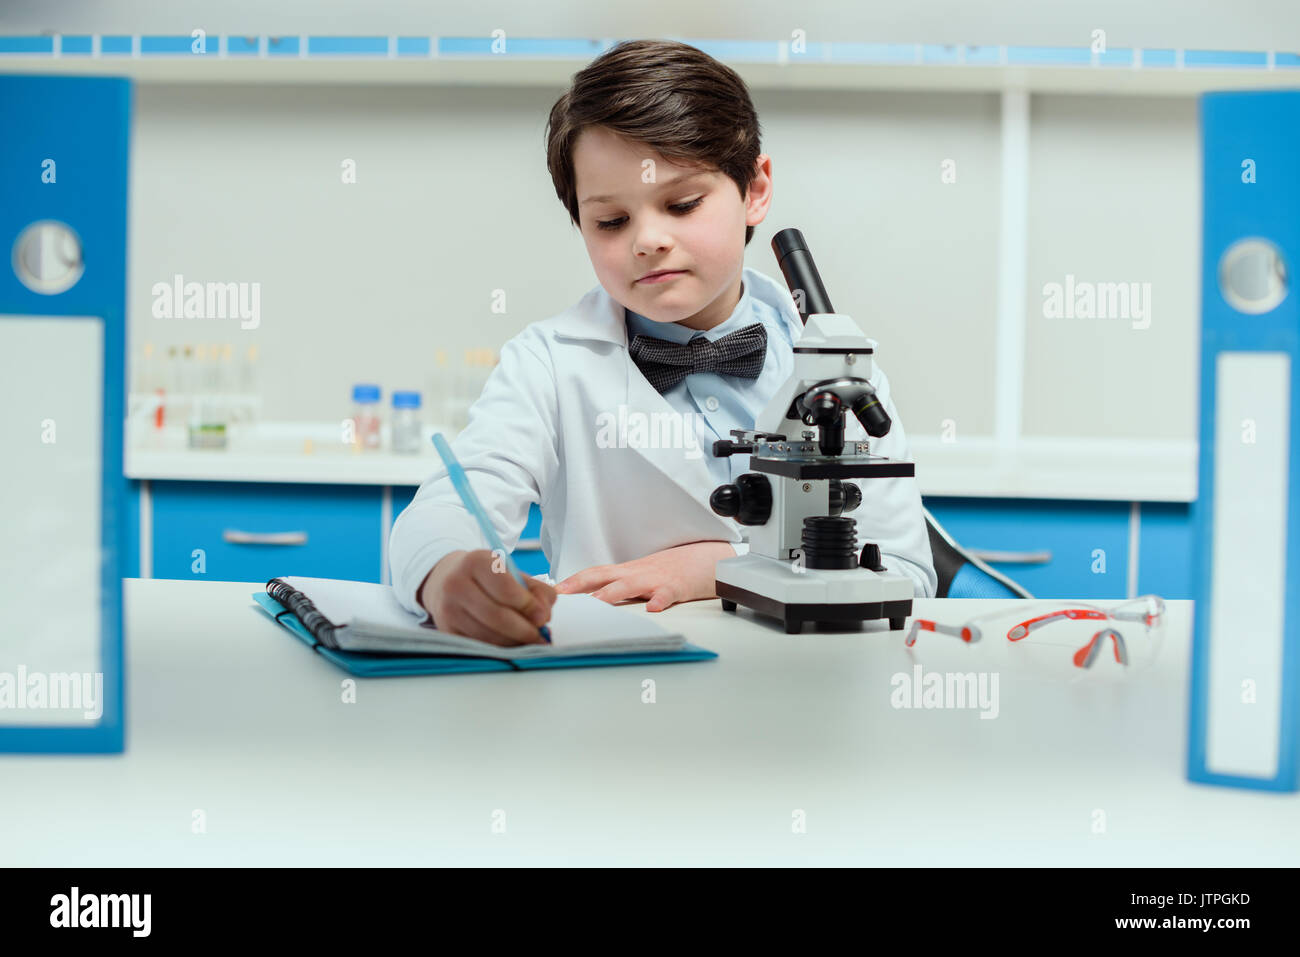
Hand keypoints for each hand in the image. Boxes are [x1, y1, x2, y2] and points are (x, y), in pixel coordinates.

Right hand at [418, 549, 556, 645]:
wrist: (446, 580)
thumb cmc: (487, 577)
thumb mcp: (512, 572)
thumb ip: (537, 590)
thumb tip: (544, 616)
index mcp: (477, 562)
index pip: (505, 588)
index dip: (528, 606)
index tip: (543, 617)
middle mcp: (457, 584)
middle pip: (497, 616)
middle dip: (524, 630)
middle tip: (540, 636)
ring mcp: (448, 608)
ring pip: (488, 635)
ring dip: (514, 642)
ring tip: (528, 640)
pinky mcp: (446, 629)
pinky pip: (478, 645)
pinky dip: (499, 648)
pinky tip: (511, 643)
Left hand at [553, 541, 735, 611]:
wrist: (710, 558)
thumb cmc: (676, 569)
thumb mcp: (644, 575)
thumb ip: (622, 587)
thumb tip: (595, 602)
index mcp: (628, 571)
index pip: (594, 573)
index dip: (572, 581)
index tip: (552, 591)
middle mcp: (638, 573)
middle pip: (603, 575)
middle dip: (579, 584)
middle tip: (560, 597)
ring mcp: (657, 579)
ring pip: (630, 584)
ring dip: (612, 593)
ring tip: (597, 602)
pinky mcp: (678, 586)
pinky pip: (667, 593)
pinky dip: (660, 600)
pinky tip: (654, 608)